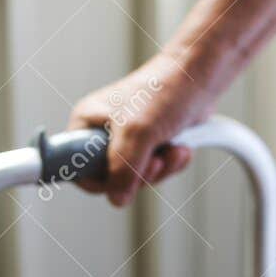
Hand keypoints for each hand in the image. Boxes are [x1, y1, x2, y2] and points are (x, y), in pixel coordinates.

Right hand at [67, 52, 210, 206]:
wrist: (199, 77)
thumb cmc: (165, 90)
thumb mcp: (138, 132)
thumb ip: (124, 168)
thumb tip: (117, 199)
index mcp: (86, 123)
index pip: (76, 168)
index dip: (97, 180)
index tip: (120, 179)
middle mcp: (102, 133)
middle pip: (112, 180)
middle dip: (141, 174)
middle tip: (155, 159)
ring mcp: (127, 140)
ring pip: (137, 178)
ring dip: (161, 168)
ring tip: (172, 148)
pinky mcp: (149, 144)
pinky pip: (155, 170)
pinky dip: (171, 164)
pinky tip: (180, 147)